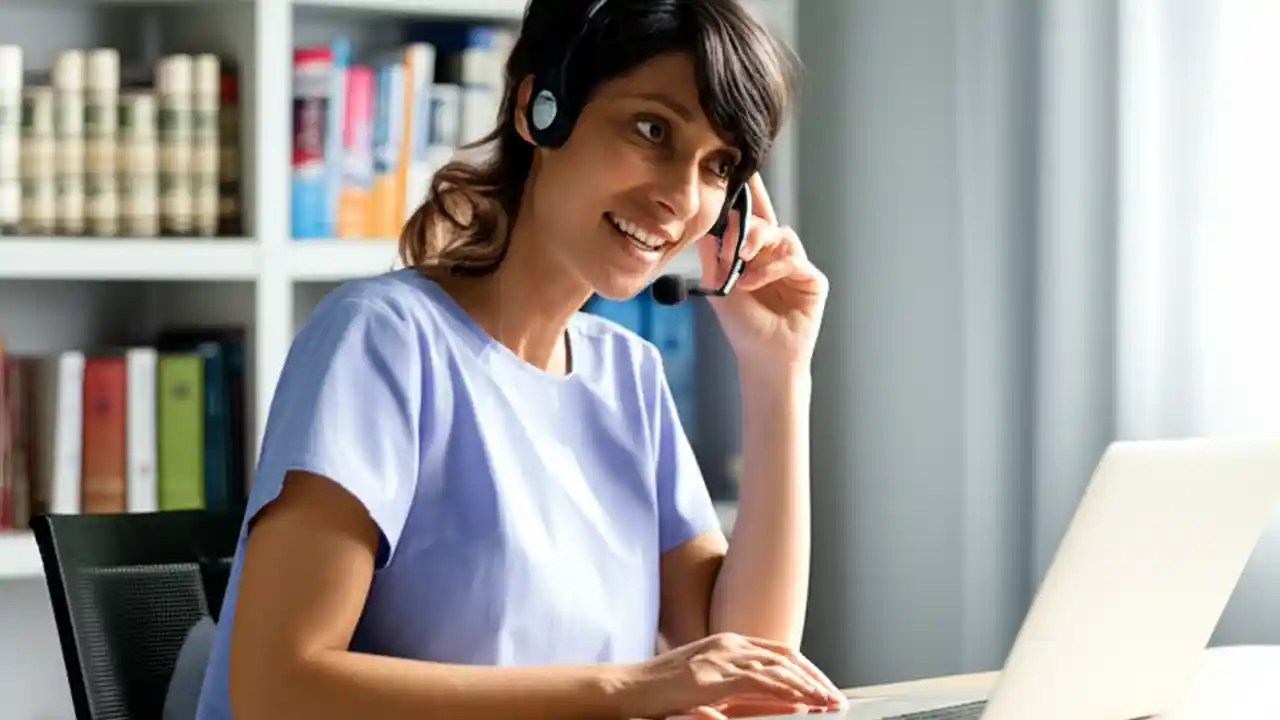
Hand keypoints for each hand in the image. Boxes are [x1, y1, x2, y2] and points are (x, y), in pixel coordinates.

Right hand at [615, 632, 846, 719]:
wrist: (628, 689)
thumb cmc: (664, 693)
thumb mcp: (715, 692)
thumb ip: (750, 696)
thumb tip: (788, 704)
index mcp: (728, 644)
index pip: (780, 653)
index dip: (807, 670)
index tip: (826, 689)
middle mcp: (729, 644)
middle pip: (786, 657)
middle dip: (815, 678)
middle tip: (836, 699)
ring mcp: (720, 657)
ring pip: (777, 667)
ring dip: (807, 686)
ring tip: (827, 703)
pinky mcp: (712, 676)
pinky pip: (758, 682)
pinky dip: (784, 691)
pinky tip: (800, 702)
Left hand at [697, 173, 828, 376]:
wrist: (762, 359)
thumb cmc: (743, 326)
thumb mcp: (718, 286)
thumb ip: (713, 255)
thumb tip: (702, 223)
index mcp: (756, 253)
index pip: (753, 215)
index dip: (750, 191)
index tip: (742, 167)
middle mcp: (777, 254)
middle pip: (768, 218)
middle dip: (750, 218)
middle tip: (733, 225)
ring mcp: (796, 265)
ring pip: (780, 235)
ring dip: (757, 244)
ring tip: (740, 261)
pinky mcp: (812, 279)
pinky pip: (791, 259)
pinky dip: (769, 269)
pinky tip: (751, 283)